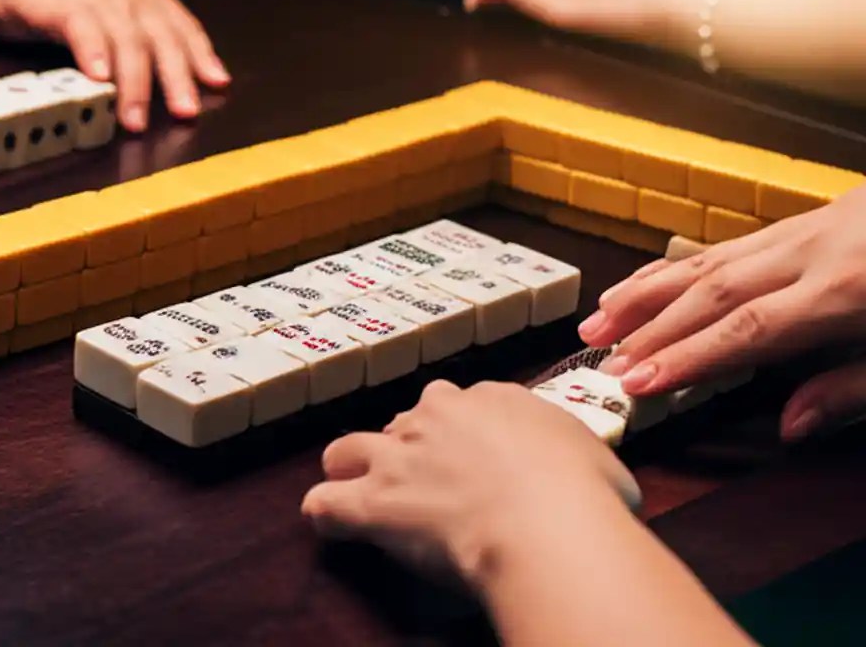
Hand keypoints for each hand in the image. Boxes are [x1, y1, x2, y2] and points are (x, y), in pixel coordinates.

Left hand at [0, 0, 229, 132]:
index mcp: (65, 4)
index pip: (82, 26)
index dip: (93, 49)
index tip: (99, 76)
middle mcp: (107, 5)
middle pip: (128, 43)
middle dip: (137, 83)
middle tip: (138, 119)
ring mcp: (138, 8)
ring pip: (164, 40)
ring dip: (178, 76)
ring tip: (189, 108)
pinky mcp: (160, 10)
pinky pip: (187, 30)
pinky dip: (204, 55)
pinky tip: (218, 80)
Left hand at [301, 381, 639, 588]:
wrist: (546, 521)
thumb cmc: (586, 495)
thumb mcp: (600, 461)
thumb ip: (577, 460)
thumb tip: (592, 479)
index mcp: (496, 399)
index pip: (466, 405)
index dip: (467, 435)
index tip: (478, 462)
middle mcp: (439, 416)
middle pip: (408, 420)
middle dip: (411, 447)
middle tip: (428, 484)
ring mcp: (399, 455)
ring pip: (348, 448)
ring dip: (350, 468)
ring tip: (355, 490)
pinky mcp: (372, 501)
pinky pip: (324, 502)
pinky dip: (324, 513)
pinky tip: (330, 524)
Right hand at [583, 186, 865, 440]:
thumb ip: (851, 389)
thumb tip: (791, 426)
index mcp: (846, 292)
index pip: (746, 330)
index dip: (686, 356)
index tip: (635, 382)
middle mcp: (813, 254)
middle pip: (713, 293)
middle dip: (650, 329)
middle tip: (601, 360)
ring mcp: (806, 231)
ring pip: (710, 261)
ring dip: (648, 292)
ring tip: (600, 319)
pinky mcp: (805, 221)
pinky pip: (727, 244)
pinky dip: (680, 266)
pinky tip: (649, 280)